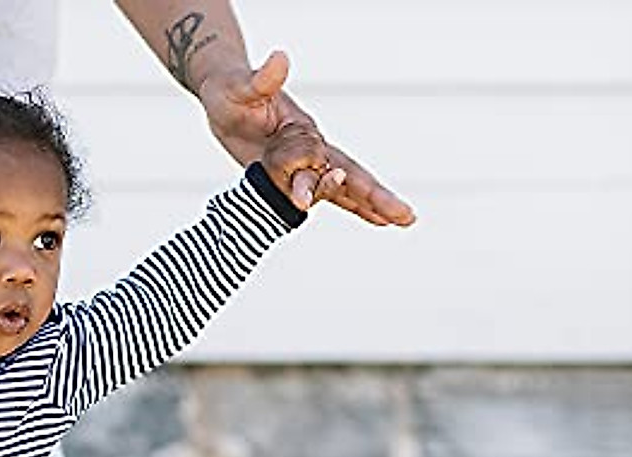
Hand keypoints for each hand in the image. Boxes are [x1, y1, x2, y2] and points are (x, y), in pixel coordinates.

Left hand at [198, 50, 415, 226]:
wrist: (224, 97)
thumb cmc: (231, 89)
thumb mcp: (242, 86)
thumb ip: (262, 80)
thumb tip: (280, 60)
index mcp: (302, 131)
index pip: (326, 159)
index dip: (338, 181)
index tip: (318, 198)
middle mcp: (311, 148)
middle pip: (350, 176)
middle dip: (377, 198)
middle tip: (407, 216)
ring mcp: (305, 164)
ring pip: (344, 190)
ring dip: (371, 206)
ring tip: (398, 222)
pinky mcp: (293, 176)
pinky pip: (327, 195)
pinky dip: (352, 207)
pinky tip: (374, 219)